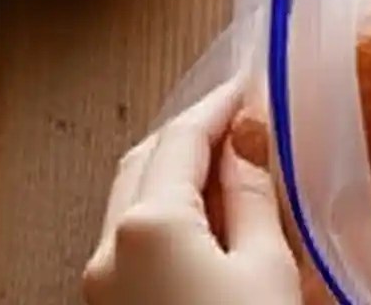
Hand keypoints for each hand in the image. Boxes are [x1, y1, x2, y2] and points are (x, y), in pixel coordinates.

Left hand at [83, 81, 301, 304]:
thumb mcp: (267, 267)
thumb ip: (252, 196)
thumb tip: (245, 141)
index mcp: (149, 226)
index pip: (183, 138)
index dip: (220, 105)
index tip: (249, 87)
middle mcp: (109, 250)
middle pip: (147, 161)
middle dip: (193, 134)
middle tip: (242, 120)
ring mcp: (103, 284)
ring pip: (135, 199)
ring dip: (178, 173)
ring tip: (233, 165)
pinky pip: (134, 239)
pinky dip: (168, 212)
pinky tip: (210, 216)